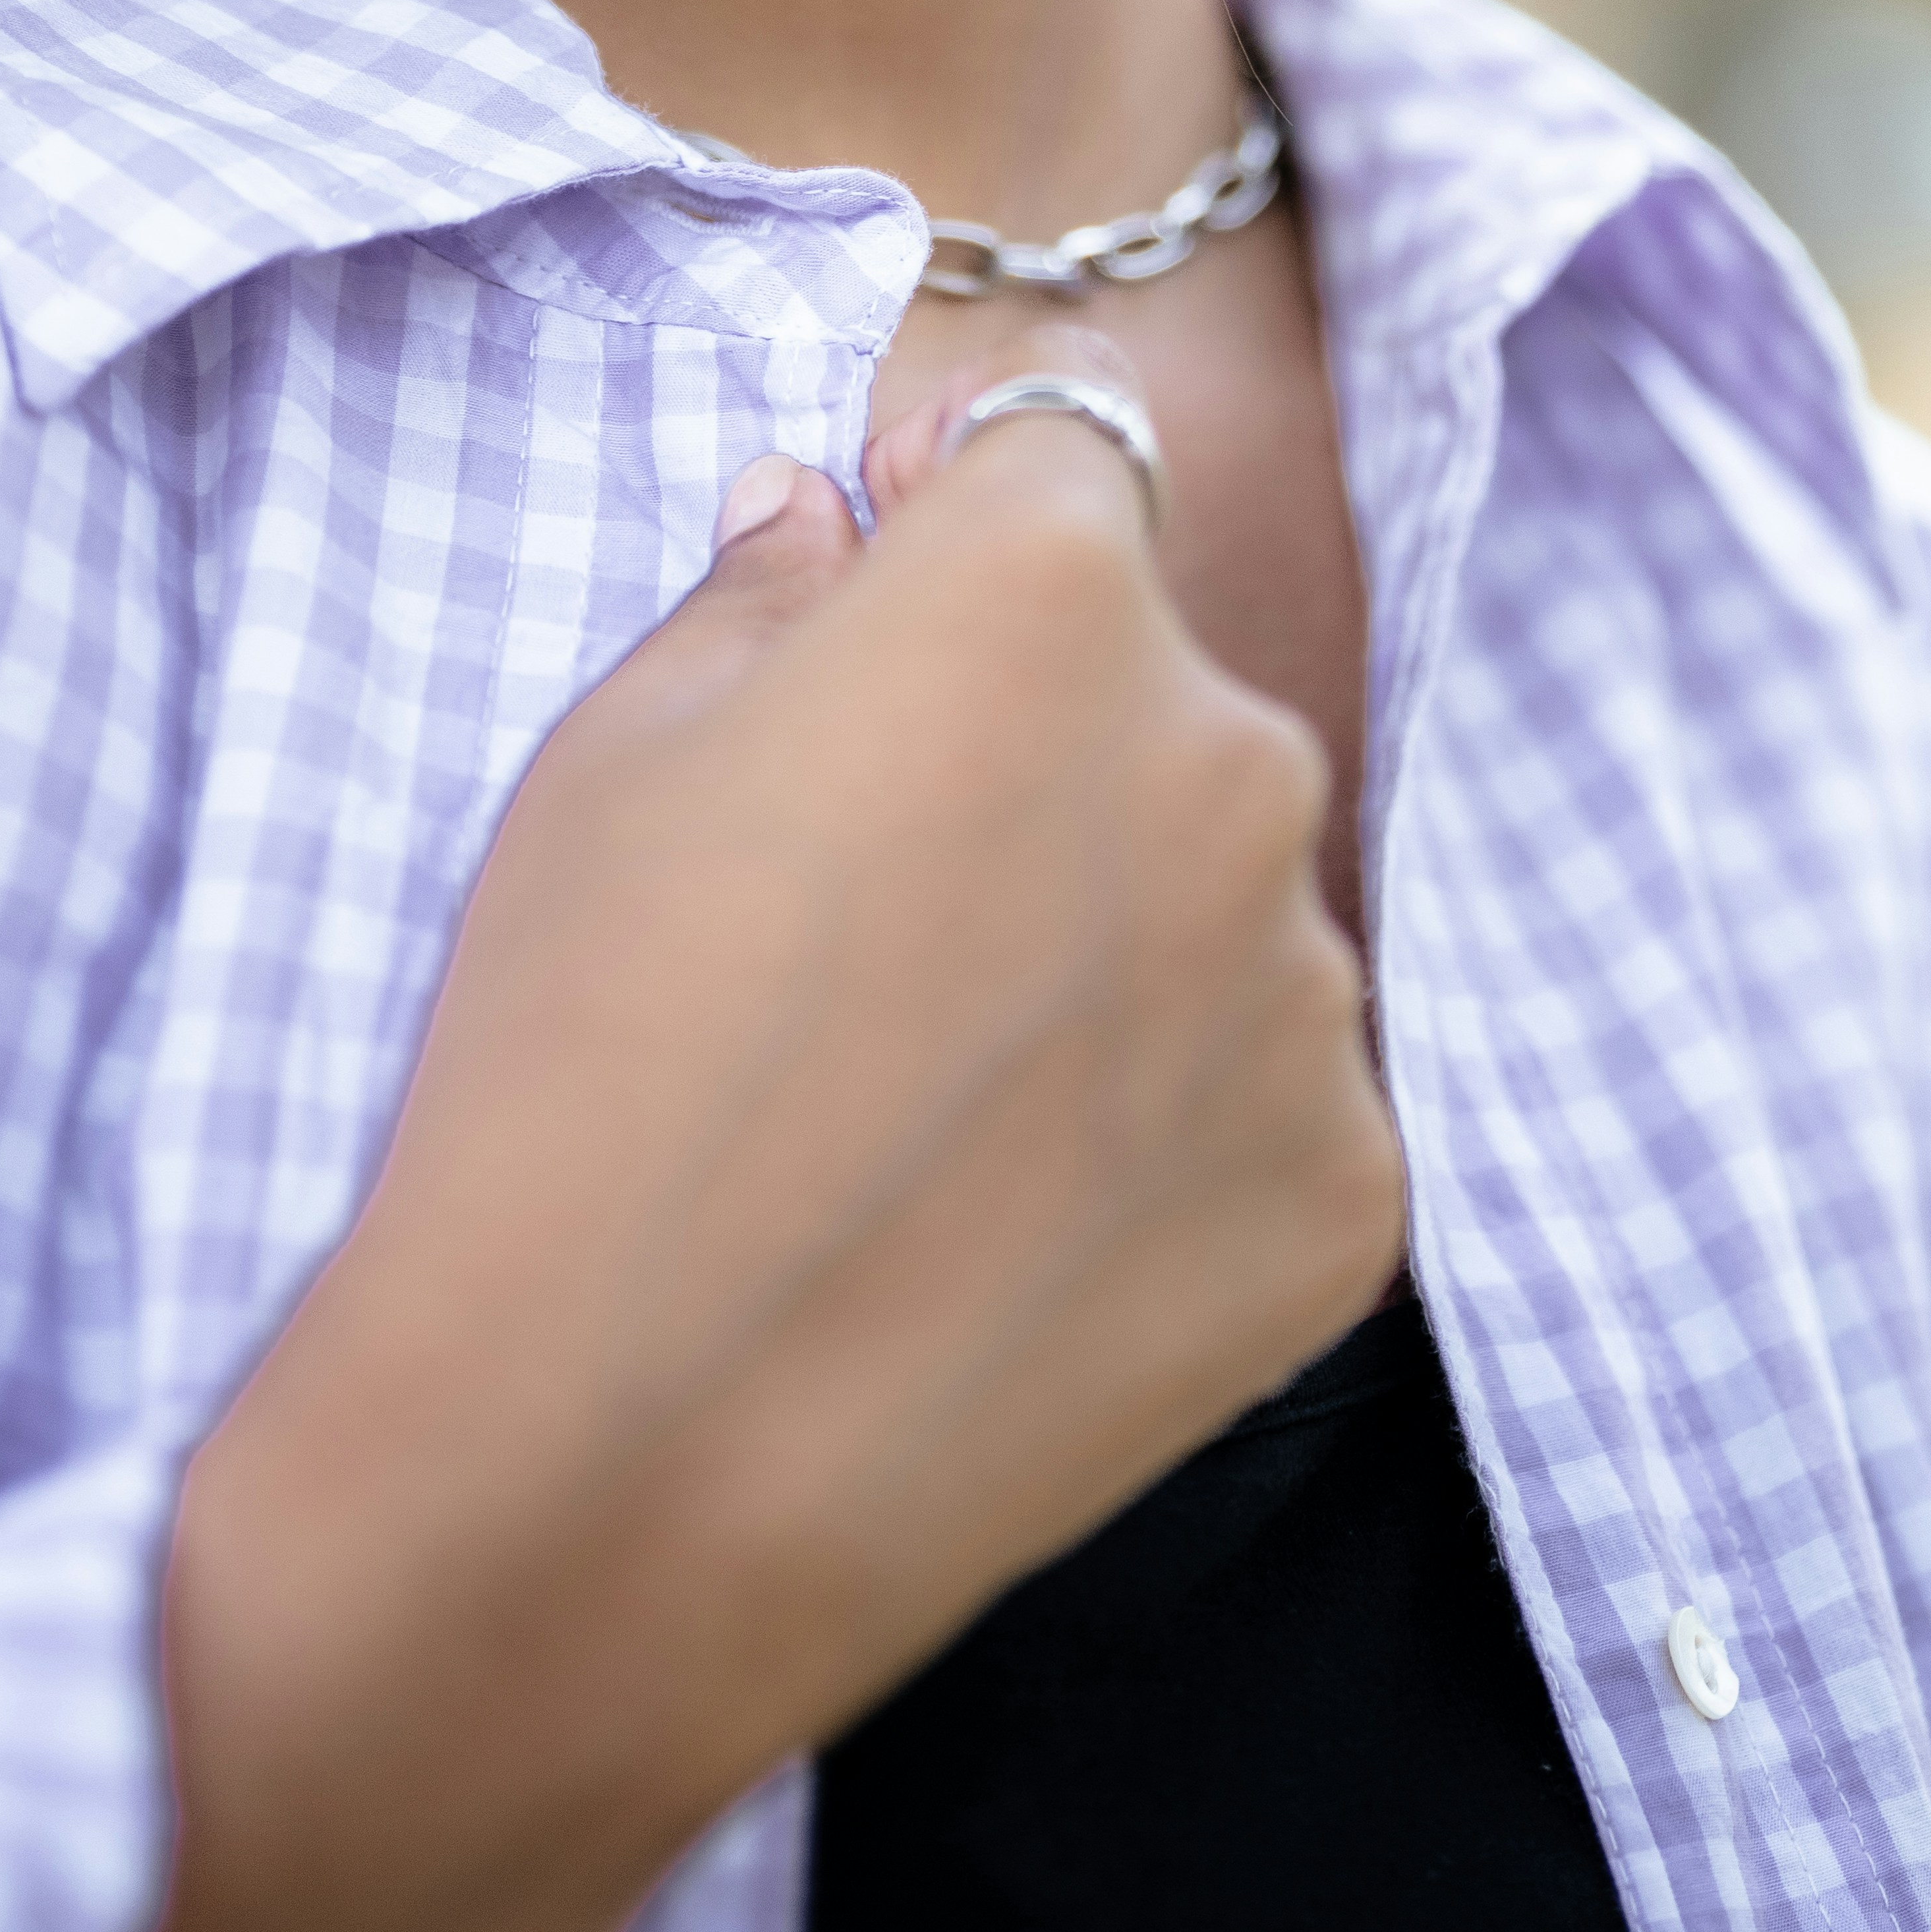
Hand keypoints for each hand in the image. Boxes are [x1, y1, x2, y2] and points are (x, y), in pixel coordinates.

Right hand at [124, 316, 1400, 1931]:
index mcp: (1052, 588)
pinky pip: (1264, 1109)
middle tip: (866, 929)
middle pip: (1153, 701)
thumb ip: (764, 599)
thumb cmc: (577, 1065)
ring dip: (1111, 962)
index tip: (897, 612)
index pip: (1061, 460)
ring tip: (918, 1121)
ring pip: (1213, 912)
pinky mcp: (1353, 1195)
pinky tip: (999, 1244)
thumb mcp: (613, 758)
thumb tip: (825, 519)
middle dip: (1041, 761)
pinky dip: (1163, 1152)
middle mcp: (1233, 751)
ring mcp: (1312, 989)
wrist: (614, 1471)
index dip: (968, 528)